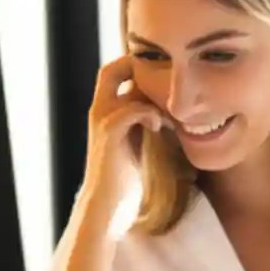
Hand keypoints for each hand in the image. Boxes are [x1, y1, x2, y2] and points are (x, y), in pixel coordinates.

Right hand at [83, 53, 168, 206]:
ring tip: (168, 116)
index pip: (113, 73)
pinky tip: (159, 128)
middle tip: (163, 88)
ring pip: (127, 87)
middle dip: (138, 72)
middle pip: (111, 70)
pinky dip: (150, 114)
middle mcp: (98, 110)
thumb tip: (170, 110)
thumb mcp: (137, 141)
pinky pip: (132, 108)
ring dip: (153, 98)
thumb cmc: (125, 176)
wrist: (107, 202)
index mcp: (104, 111)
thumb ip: (144, 121)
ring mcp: (102, 120)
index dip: (133, 67)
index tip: (158, 80)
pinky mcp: (109, 133)